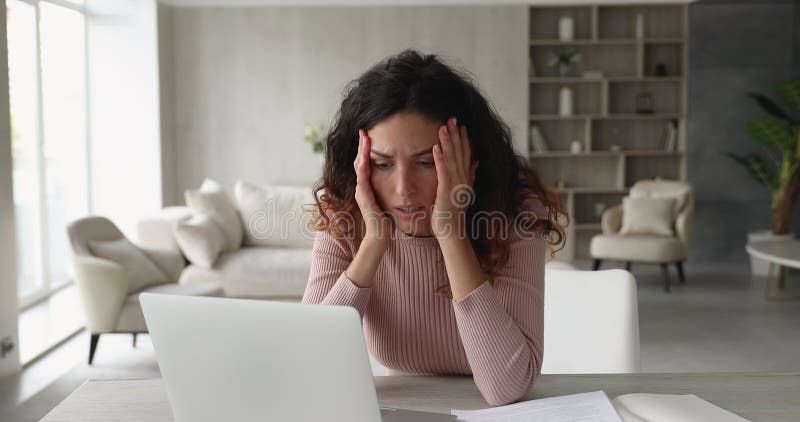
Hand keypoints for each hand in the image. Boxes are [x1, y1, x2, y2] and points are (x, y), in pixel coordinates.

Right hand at [354, 129, 392, 249]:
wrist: (380, 236)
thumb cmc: (385, 220)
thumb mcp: (386, 199)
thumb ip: (386, 188)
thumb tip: (395, 177)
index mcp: (367, 186)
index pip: (365, 163)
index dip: (366, 149)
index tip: (370, 134)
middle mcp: (361, 187)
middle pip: (359, 161)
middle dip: (361, 145)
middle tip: (363, 130)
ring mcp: (360, 192)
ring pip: (359, 167)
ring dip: (361, 152)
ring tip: (364, 138)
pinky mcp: (363, 197)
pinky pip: (362, 179)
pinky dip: (363, 167)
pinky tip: (365, 157)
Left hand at [431, 117, 478, 240]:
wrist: (452, 231)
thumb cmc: (453, 213)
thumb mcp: (463, 191)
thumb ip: (470, 175)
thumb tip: (476, 162)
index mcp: (466, 178)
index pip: (466, 154)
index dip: (464, 138)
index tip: (461, 124)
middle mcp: (463, 179)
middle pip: (461, 152)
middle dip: (457, 134)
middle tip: (453, 118)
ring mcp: (456, 185)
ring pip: (453, 159)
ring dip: (448, 142)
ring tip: (444, 127)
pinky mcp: (446, 191)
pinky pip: (443, 172)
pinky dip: (440, 159)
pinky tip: (436, 147)